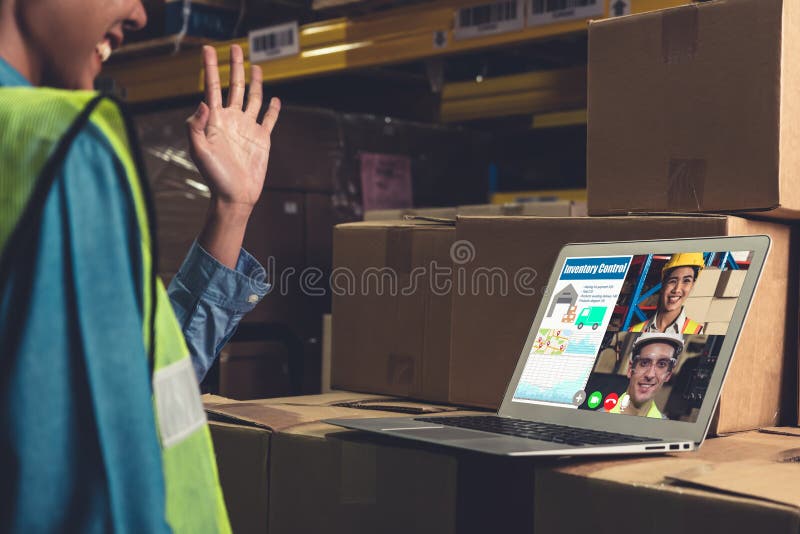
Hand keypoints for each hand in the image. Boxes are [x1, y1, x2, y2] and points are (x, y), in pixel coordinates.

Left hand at [186, 44, 280, 214]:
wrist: (234, 196)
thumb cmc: (214, 176)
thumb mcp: (199, 151)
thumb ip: (196, 126)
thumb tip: (203, 103)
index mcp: (215, 119)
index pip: (212, 87)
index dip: (210, 68)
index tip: (208, 49)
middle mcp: (232, 119)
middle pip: (234, 86)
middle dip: (234, 67)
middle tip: (235, 47)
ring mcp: (247, 128)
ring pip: (253, 98)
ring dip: (255, 82)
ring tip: (256, 66)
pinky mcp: (262, 139)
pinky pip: (268, 120)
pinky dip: (273, 109)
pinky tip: (275, 100)